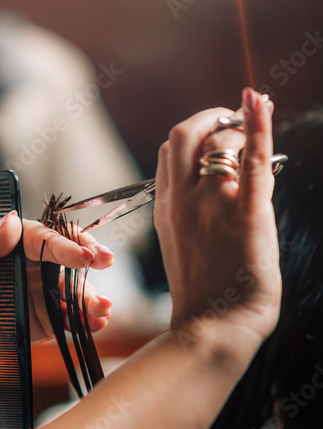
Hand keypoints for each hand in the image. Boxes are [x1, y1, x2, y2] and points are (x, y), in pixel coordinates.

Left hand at [0, 216, 113, 372]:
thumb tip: (11, 221)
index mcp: (16, 244)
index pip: (44, 238)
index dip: (65, 244)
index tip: (82, 253)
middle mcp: (36, 264)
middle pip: (70, 256)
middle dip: (91, 257)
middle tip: (105, 261)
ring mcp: (45, 292)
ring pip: (76, 289)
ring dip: (92, 296)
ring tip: (102, 308)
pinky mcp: (49, 319)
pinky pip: (71, 318)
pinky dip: (87, 320)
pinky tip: (96, 323)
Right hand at [154, 88, 280, 355]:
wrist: (214, 327)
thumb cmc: (205, 292)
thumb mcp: (182, 244)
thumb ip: (191, 211)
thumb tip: (218, 184)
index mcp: (166, 208)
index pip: (170, 151)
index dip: (195, 133)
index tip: (216, 133)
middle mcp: (183, 201)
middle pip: (184, 136)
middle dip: (211, 119)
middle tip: (234, 121)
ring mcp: (212, 207)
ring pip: (223, 147)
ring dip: (243, 134)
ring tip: (259, 143)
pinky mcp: (246, 215)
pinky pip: (252, 161)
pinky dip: (259, 125)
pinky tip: (261, 101)